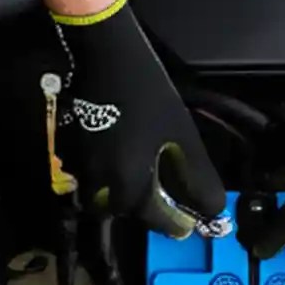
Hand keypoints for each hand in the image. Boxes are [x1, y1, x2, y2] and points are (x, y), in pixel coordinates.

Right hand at [54, 0, 223, 237]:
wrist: (107, 57)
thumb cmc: (149, 96)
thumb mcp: (183, 138)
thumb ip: (196, 179)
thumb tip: (212, 208)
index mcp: (127, 184)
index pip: (153, 220)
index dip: (175, 225)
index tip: (187, 228)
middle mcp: (98, 181)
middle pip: (122, 210)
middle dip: (142, 209)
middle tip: (163, 200)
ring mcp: (81, 164)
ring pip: (100, 193)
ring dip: (120, 192)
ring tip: (143, 178)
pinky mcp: (72, 145)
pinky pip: (88, 172)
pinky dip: (105, 172)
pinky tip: (121, 155)